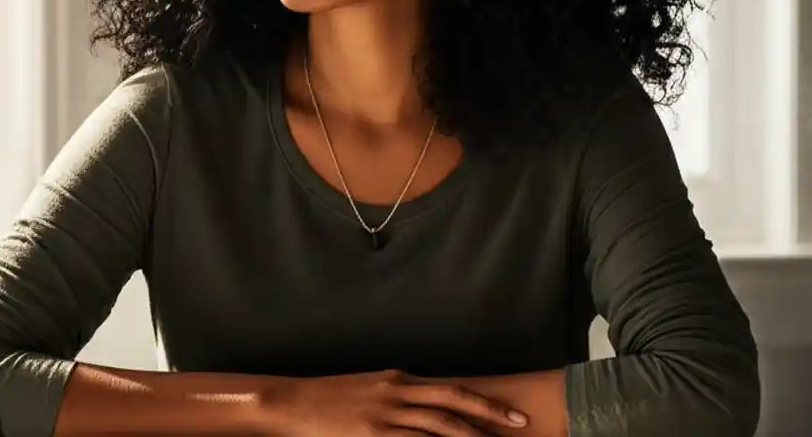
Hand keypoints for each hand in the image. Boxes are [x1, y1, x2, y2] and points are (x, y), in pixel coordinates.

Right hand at [266, 368, 529, 436]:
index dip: (482, 403)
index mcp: (399, 379)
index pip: (451, 391)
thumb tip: (426, 409)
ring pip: (438, 427)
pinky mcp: (372, 433)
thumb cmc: (328, 399)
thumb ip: (398, 396)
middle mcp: (397, 392)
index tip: (509, 414)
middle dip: (490, 415)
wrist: (291, 401)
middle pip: (453, 403)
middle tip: (520, 424)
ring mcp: (385, 414)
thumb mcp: (369, 388)